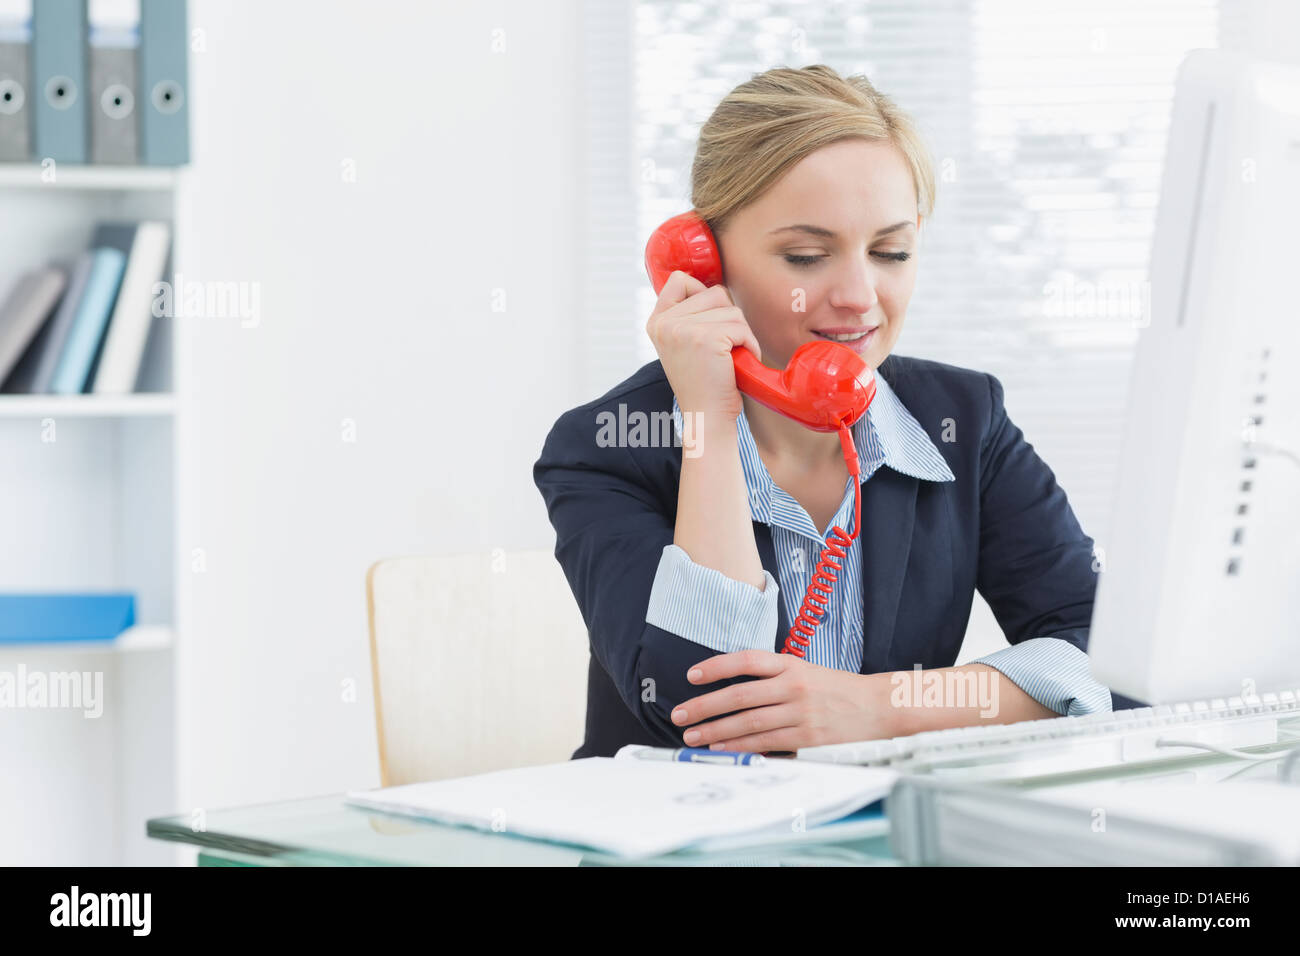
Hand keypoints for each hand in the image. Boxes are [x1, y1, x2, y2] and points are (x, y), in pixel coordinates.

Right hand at [644, 270, 761, 420]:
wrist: (707, 417)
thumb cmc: (704, 383)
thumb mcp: (684, 343)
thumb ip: (689, 315)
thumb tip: (714, 288)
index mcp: (656, 322)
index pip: (679, 280)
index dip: (703, 294)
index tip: (709, 323)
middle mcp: (664, 323)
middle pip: (714, 292)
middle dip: (728, 319)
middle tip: (722, 350)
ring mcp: (682, 329)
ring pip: (731, 309)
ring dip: (741, 334)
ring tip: (729, 358)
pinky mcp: (705, 338)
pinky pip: (741, 326)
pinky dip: (749, 345)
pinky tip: (737, 364)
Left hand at [669, 649, 896, 751]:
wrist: (877, 706)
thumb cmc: (836, 689)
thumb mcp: (805, 670)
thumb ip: (773, 676)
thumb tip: (732, 689)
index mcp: (791, 664)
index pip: (747, 660)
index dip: (717, 666)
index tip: (692, 674)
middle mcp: (794, 686)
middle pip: (740, 695)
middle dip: (704, 706)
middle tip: (679, 714)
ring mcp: (801, 713)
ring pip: (749, 722)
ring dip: (716, 731)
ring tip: (692, 735)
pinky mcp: (807, 738)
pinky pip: (766, 743)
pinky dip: (740, 747)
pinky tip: (721, 749)